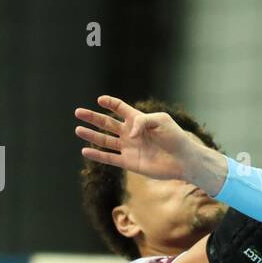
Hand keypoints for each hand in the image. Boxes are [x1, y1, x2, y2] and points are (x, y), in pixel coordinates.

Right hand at [75, 96, 200, 180]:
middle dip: (93, 117)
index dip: (110, 103)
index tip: (100, 100)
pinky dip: (98, 156)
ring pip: (105, 140)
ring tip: (78, 129)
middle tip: (78, 112)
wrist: (183, 160)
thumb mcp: (160, 121)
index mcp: (139, 120)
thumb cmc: (175, 137)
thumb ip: (141, 122)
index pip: (120, 108)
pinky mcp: (130, 163)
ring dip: (91, 135)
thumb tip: (128, 134)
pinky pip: (110, 158)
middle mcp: (131, 133)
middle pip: (107, 123)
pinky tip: (85, 151)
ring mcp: (129, 148)